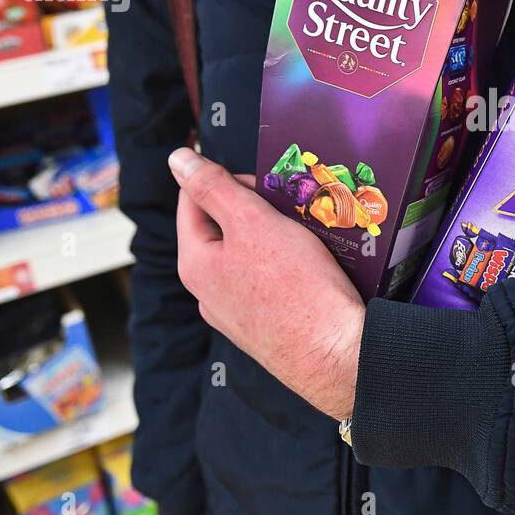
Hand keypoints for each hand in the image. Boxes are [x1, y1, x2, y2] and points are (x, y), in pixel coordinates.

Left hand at [169, 147, 364, 419]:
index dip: (226, 179)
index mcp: (195, 264)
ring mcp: (237, 314)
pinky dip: (287, 265)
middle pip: (223, 229)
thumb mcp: (253, 222)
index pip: (192, 202)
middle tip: (292, 203)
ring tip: (308, 230)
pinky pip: (269, 282)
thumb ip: (214, 187)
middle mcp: (208, 293)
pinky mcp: (266, 327)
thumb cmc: (296, 288)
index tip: (263, 177)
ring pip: (249, 257)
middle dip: (255, 209)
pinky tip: (314, 264)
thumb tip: (178, 159)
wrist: (336, 355)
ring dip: (274, 236)